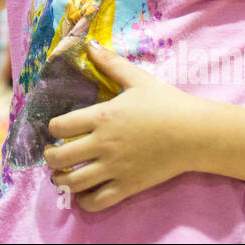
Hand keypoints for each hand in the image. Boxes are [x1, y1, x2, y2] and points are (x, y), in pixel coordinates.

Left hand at [44, 39, 207, 211]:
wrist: (195, 133)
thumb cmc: (167, 103)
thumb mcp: (137, 79)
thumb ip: (111, 63)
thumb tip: (89, 43)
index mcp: (102, 117)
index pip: (60, 126)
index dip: (52, 128)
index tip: (55, 129)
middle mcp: (103, 144)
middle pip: (59, 157)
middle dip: (50, 157)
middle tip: (52, 154)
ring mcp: (115, 168)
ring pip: (73, 182)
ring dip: (61, 179)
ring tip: (61, 175)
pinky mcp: (128, 186)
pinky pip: (96, 201)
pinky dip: (84, 200)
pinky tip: (84, 192)